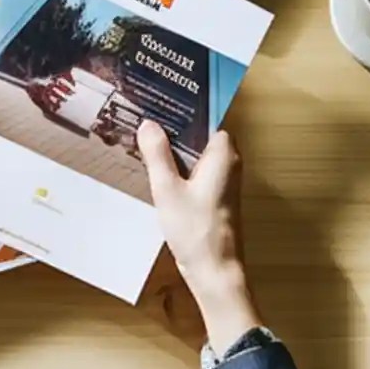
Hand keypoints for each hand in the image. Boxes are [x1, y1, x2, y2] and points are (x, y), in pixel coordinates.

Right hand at [138, 122, 259, 354]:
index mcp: (223, 153)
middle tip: (141, 114)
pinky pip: (194, 169)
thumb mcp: (167, 189)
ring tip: (141, 135)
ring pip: (194, 152)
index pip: (205, 116)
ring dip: (172, 147)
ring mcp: (223, 179)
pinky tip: (152, 166)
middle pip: (198, 134)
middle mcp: (228, 162)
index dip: (182, 107)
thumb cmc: (195, 230)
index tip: (157, 97)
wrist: (216, 272)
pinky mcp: (214, 195)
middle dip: (172, 126)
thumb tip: (148, 123)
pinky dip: (176, 166)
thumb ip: (157, 154)